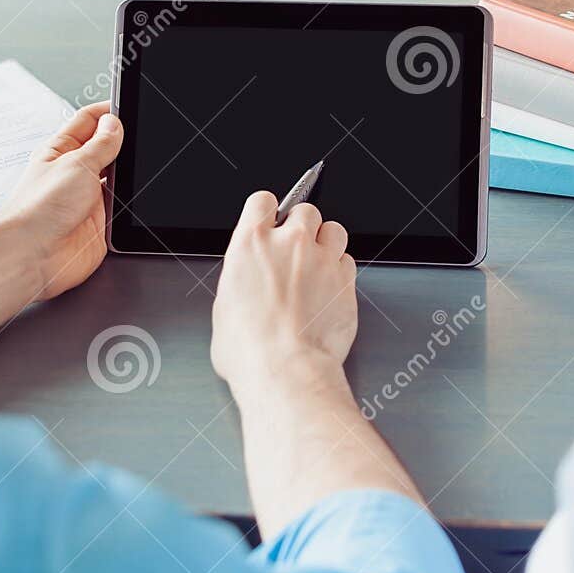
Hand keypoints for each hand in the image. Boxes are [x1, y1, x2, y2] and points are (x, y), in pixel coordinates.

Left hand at [1, 101, 122, 299]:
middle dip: (123, 142)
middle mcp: (74, 173)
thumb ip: (101, 144)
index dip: (108, 111)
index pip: (88, 121)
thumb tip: (115, 123)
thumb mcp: (76, 164)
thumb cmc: (38, 209)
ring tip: (138, 167)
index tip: (129, 104)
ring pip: (117, 177)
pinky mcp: (100, 222)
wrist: (34, 254)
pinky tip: (135, 197)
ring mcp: (87, 197)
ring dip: (128, 174)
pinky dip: (130, 202)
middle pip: (106, 148)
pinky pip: (122, 207)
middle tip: (141, 136)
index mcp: (61, 151)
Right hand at [211, 191, 357, 395]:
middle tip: (295, 252)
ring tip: (317, 265)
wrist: (284, 371)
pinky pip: (349, 261)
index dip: (268, 212)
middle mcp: (289, 243)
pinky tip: (330, 289)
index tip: (269, 222)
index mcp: (250, 244)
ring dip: (327, 242)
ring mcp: (322, 259)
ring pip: (334, 230)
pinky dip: (341, 271)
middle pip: (305, 211)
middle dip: (302, 227)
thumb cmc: (249, 349)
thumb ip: (241, 283)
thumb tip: (245, 291)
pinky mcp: (346, 281)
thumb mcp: (224, 308)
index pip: (262, 201)